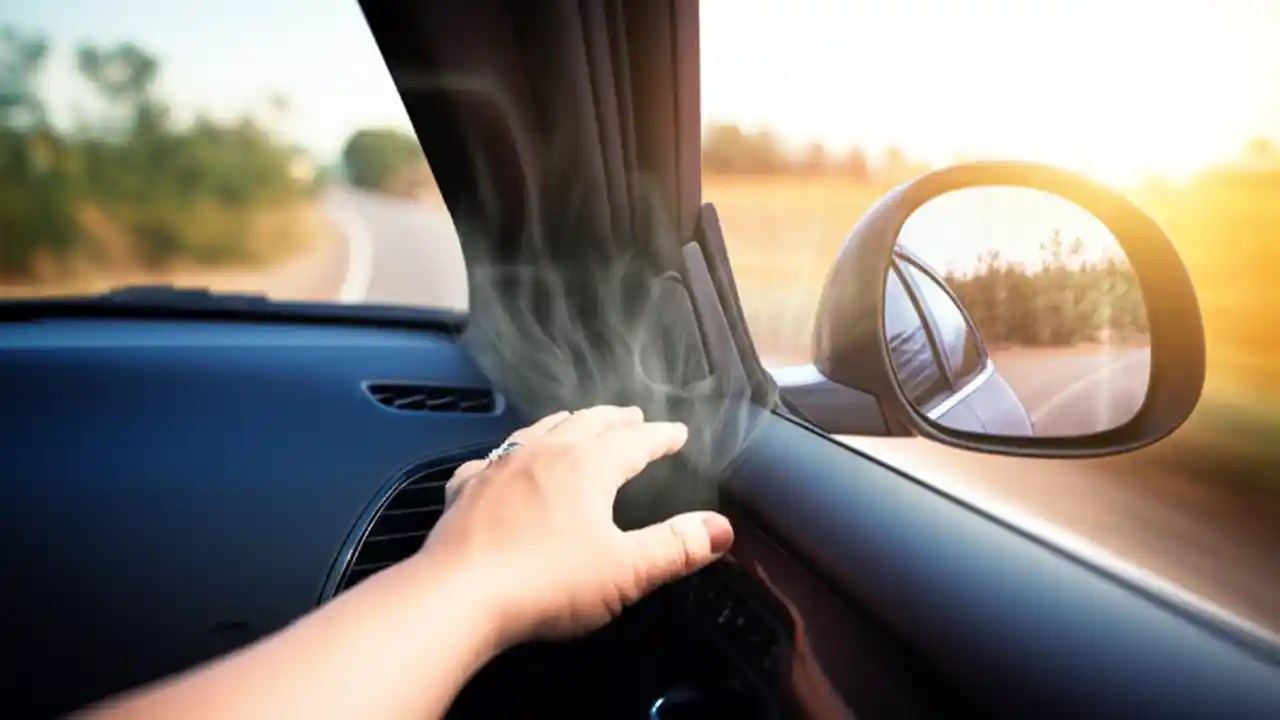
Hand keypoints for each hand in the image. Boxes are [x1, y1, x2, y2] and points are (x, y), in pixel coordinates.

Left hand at [415, 405, 734, 645]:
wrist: (456, 597)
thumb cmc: (545, 583)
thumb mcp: (625, 571)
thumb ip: (676, 547)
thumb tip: (721, 529)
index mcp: (587, 466)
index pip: (634, 441)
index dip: (660, 436)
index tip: (677, 433)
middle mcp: (542, 454)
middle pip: (586, 423)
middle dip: (614, 419)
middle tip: (632, 417)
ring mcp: (498, 468)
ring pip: (538, 430)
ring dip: (565, 424)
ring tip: (577, 423)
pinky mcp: (464, 492)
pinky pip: (491, 460)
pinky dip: (509, 455)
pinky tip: (503, 464)